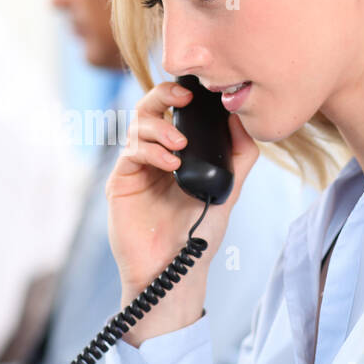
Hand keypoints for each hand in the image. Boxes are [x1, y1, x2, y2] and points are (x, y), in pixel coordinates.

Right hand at [107, 80, 258, 345]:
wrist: (174, 272)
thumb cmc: (197, 236)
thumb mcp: (228, 190)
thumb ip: (239, 156)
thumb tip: (242, 119)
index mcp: (176, 152)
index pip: (173, 111)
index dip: (180, 95)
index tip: (198, 91)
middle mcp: (153, 155)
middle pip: (149, 108)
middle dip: (163, 96)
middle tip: (183, 100)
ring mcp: (135, 167)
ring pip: (137, 126)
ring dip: (160, 128)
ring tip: (181, 146)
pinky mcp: (121, 181)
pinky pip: (131, 152)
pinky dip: (151, 151)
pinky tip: (170, 163)